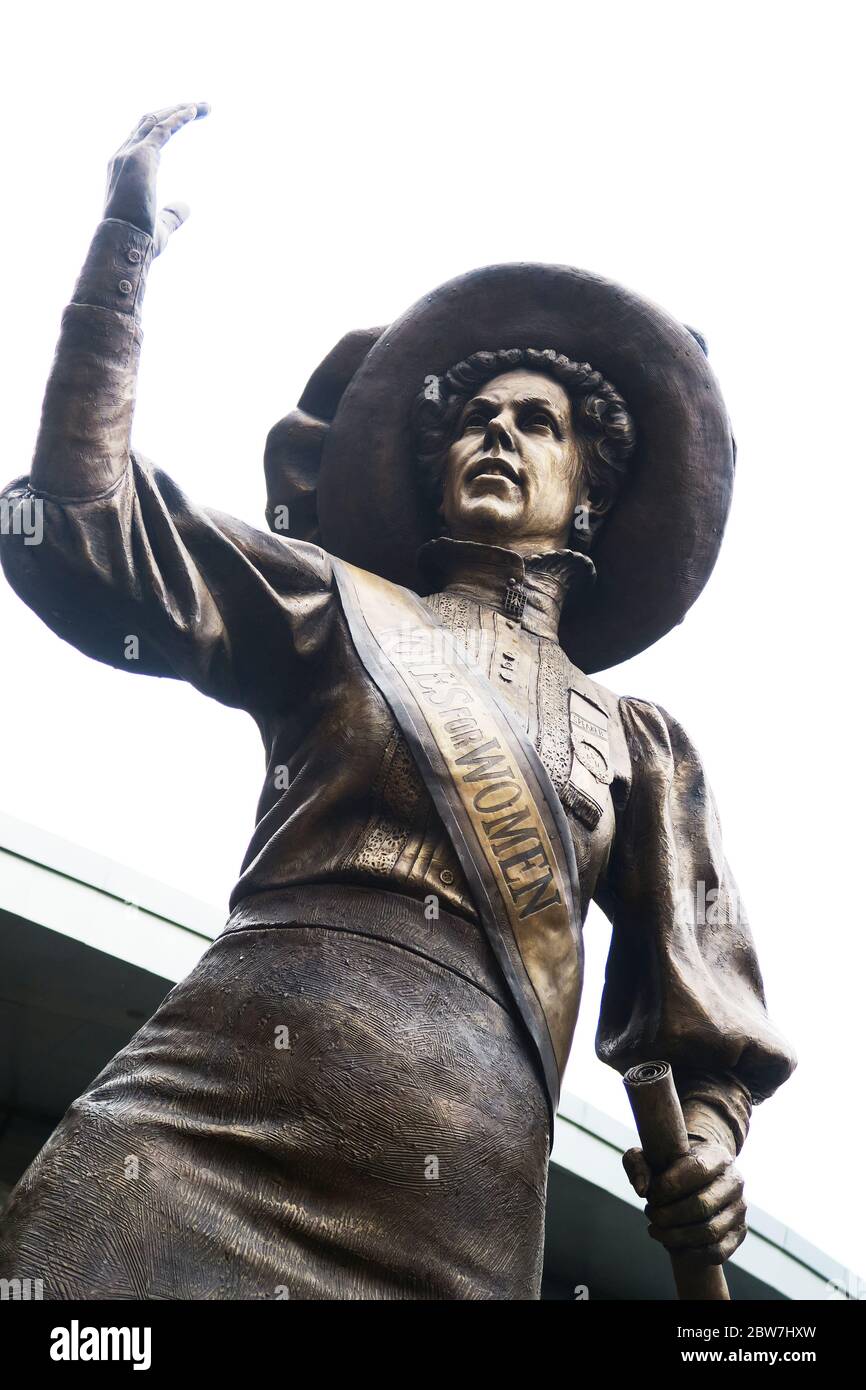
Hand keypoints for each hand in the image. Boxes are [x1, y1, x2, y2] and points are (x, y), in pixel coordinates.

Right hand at [103, 102, 209, 255]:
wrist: (123, 243)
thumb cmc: (139, 240)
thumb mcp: (161, 225)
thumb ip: (172, 214)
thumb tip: (186, 207)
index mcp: (123, 169)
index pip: (143, 138)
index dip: (164, 126)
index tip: (185, 120)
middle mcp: (122, 156)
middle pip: (148, 122)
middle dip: (173, 111)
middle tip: (198, 107)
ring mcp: (129, 154)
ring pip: (155, 120)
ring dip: (179, 110)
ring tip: (202, 106)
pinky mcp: (141, 156)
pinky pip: (162, 129)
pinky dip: (178, 117)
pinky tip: (194, 111)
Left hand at [623, 1140, 746, 1265]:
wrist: (693, 1182)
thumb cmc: (669, 1167)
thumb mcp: (651, 1156)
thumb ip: (638, 1163)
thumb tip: (642, 1189)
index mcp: (717, 1155)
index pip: (697, 1169)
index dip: (669, 1186)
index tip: (650, 1194)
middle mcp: (735, 1181)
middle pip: (702, 1205)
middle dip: (668, 1214)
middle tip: (650, 1213)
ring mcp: (740, 1208)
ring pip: (709, 1231)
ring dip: (675, 1236)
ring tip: (654, 1229)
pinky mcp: (739, 1233)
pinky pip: (717, 1252)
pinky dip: (690, 1253)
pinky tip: (670, 1243)